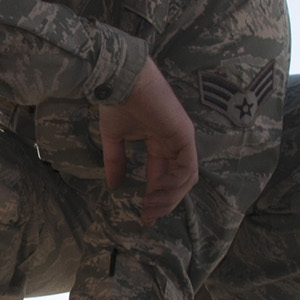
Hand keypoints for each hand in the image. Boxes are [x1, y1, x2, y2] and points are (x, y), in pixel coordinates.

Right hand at [97, 59, 197, 225]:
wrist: (122, 81)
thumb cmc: (118, 102)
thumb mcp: (113, 138)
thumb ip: (116, 161)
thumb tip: (113, 186)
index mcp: (159, 141)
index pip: (162, 175)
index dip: (155, 197)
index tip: (144, 217)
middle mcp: (174, 142)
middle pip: (178, 181)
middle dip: (164, 202)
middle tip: (148, 218)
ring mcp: (182, 139)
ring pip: (185, 178)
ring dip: (168, 197)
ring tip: (149, 208)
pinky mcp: (185, 135)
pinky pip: (187, 168)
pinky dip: (174, 184)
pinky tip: (157, 192)